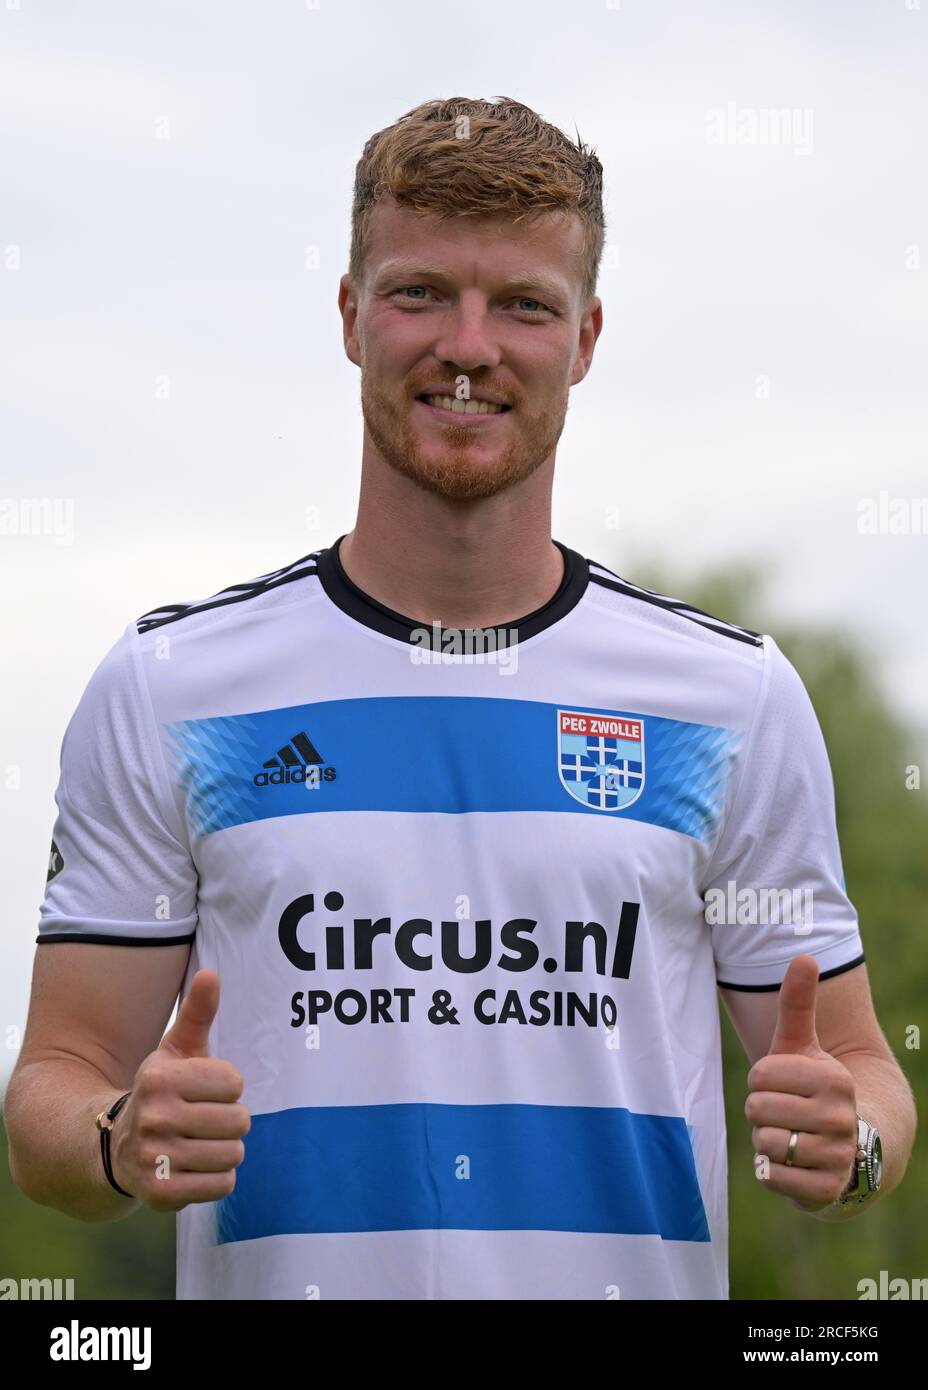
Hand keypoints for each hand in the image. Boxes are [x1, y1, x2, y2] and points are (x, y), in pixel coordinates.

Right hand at [110, 970, 250, 1210]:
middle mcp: (153, 1117)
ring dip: (226, 1150)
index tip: (205, 1091)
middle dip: (230, 1120)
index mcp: (160, 1078)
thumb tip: (211, 973)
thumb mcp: (175, 1050)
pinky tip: (196, 1168)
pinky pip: (223, 1186)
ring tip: (201, 1143)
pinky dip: (218, 1179)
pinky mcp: (160, 1195)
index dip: (227, 1087)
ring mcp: (155, 1159)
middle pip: (239, 1120)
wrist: (115, 1148)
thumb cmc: (161, 1092)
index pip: (235, 1082)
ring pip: (234, 1154)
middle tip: (205, 1121)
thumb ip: (197, 1012)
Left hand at [745, 954, 857, 1212]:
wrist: (848, 1147)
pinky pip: (771, 1177)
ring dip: (766, 1141)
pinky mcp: (825, 1190)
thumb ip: (799, 1003)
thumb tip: (804, 954)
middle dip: (760, 1111)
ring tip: (789, 1136)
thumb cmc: (812, 1089)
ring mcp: (836, 1157)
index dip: (761, 1080)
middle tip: (784, 1113)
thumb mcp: (802, 1046)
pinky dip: (771, 1171)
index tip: (783, 1085)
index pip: (760, 1076)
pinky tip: (791, 1162)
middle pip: (757, 1110)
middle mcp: (841, 1118)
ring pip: (763, 1143)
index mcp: (834, 1080)